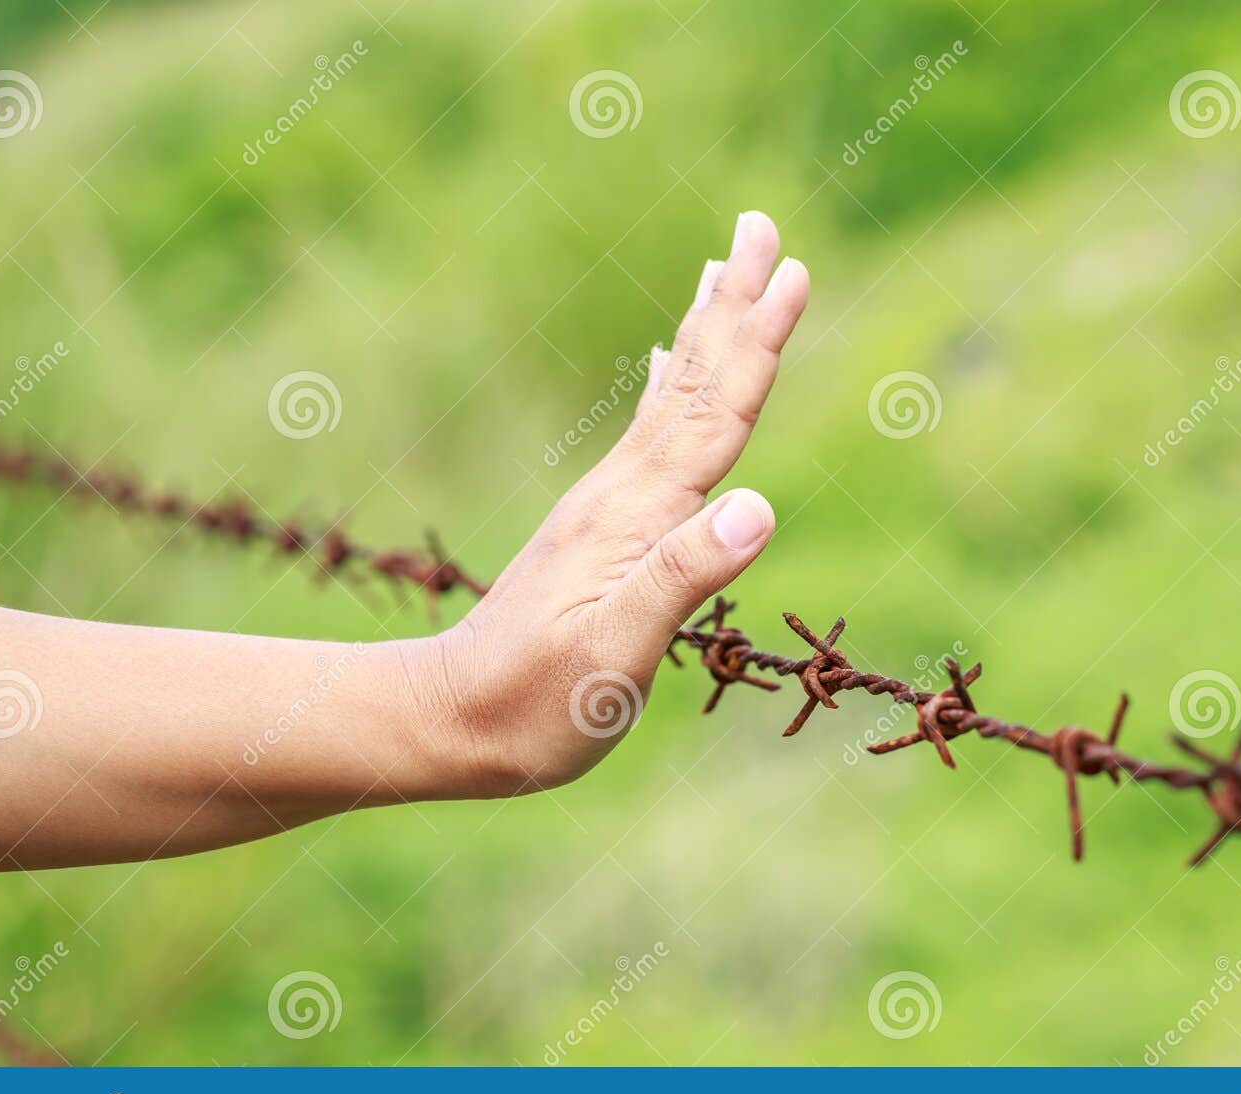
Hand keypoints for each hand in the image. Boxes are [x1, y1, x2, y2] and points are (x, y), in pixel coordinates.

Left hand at [413, 210, 809, 797]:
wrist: (449, 720)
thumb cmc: (535, 706)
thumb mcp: (613, 655)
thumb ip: (680, 579)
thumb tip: (759, 507)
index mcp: (637, 515)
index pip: (713, 412)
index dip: (758, 343)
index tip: (791, 271)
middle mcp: (621, 493)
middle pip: (690, 380)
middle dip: (732, 304)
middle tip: (759, 227)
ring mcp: (606, 506)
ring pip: (669, 398)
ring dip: (704, 332)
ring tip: (722, 271)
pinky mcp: (598, 527)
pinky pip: (647, 434)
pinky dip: (666, 387)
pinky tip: (661, 363)